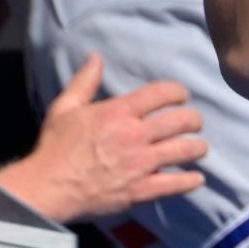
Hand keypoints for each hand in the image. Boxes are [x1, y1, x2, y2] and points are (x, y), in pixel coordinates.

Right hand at [2, 53, 207, 222]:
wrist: (47, 187)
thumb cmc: (55, 147)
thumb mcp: (65, 107)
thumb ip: (85, 82)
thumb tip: (96, 57)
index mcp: (118, 112)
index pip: (161, 93)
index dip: (178, 92)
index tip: (183, 96)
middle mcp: (134, 135)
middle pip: (180, 120)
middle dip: (194, 119)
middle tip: (195, 122)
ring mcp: (140, 164)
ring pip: (184, 150)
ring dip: (198, 147)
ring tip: (200, 148)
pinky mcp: (140, 190)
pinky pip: (174, 184)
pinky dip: (190, 181)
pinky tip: (197, 178)